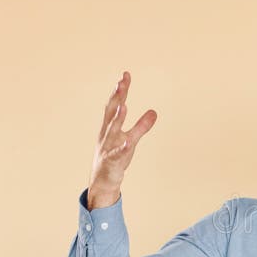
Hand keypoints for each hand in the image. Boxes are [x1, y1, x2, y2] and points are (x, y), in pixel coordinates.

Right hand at [87, 71, 156, 208]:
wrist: (102, 181)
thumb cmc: (115, 157)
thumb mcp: (130, 139)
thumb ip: (141, 126)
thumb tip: (154, 111)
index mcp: (109, 127)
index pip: (114, 104)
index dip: (120, 90)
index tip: (125, 75)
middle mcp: (106, 134)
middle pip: (112, 112)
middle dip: (117, 97)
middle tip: (121, 82)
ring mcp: (108, 147)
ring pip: (112, 131)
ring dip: (118, 118)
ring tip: (124, 106)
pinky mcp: (112, 161)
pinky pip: (117, 154)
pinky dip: (122, 148)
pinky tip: (127, 142)